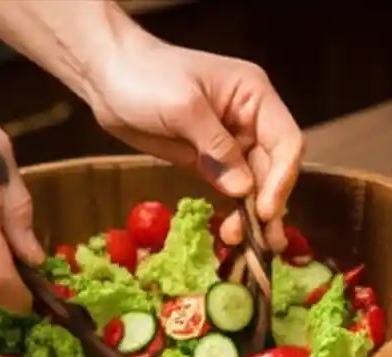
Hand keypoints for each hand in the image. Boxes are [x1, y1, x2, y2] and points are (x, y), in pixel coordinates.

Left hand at [83, 37, 303, 250]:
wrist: (106, 76)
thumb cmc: (143, 77)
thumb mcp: (183, 106)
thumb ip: (215, 146)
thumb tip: (243, 189)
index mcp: (254, 96)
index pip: (286, 141)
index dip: (281, 177)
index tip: (265, 210)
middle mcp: (252, 120)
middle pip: (275, 168)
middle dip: (269, 203)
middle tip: (264, 242)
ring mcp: (233, 143)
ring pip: (257, 184)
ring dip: (254, 215)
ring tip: (247, 244)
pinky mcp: (212, 161)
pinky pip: (233, 190)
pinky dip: (235, 212)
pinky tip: (231, 233)